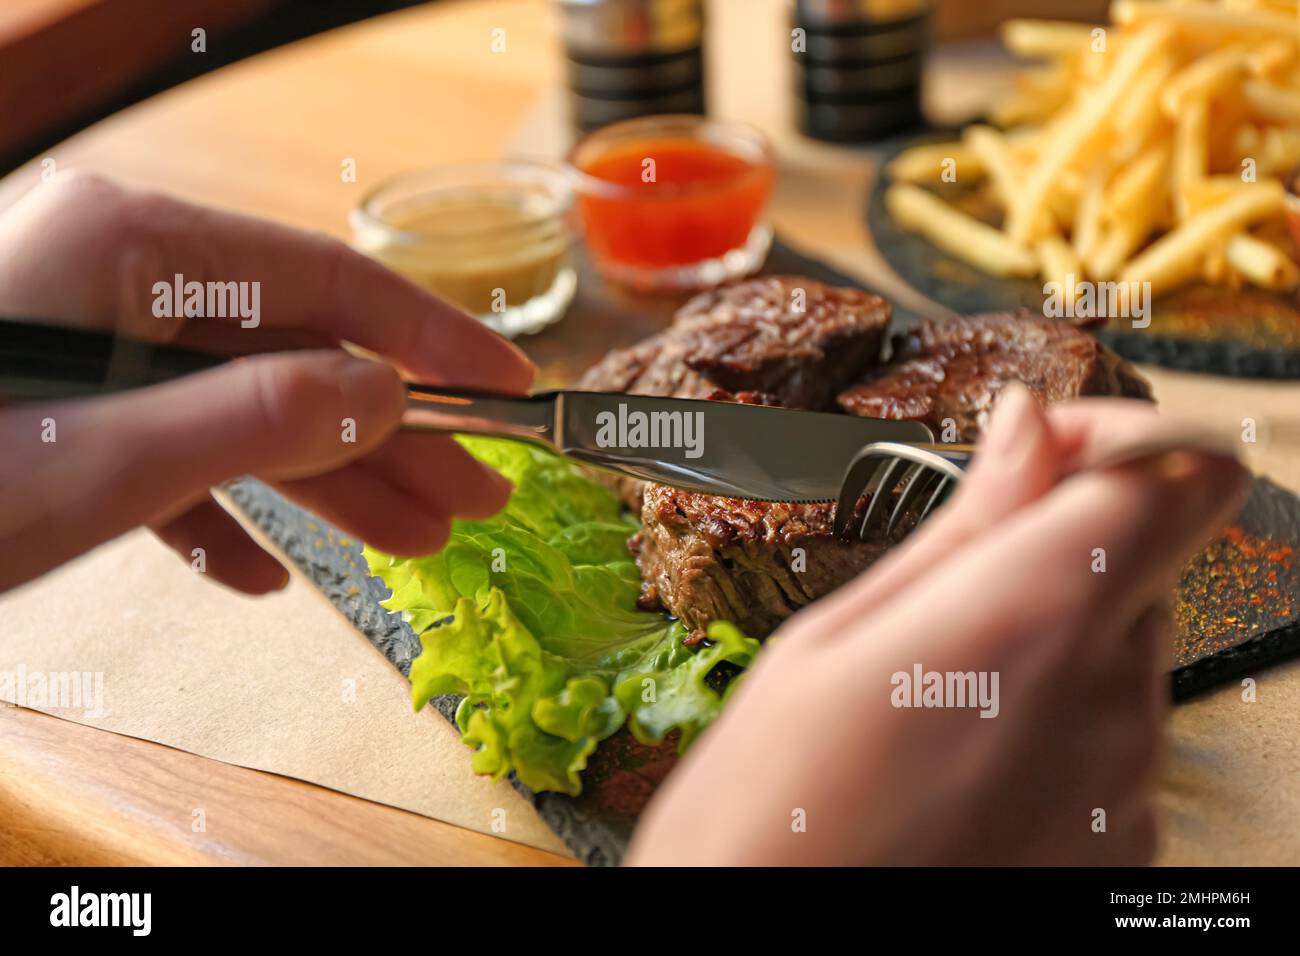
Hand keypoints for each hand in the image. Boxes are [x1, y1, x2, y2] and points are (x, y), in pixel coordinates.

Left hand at [0, 174, 534, 593]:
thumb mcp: (109, 465)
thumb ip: (260, 419)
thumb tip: (386, 393)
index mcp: (133, 250)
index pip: (326, 282)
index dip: (429, 339)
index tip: (507, 385)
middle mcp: (123, 279)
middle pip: (300, 352)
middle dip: (392, 436)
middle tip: (478, 496)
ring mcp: (98, 343)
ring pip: (249, 406)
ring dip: (329, 482)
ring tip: (413, 541)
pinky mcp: (73, 408)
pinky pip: (176, 451)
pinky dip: (223, 515)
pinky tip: (259, 573)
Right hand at [627, 387, 1248, 864]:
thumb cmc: (761, 813)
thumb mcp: (835, 637)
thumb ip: (966, 525)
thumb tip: (1029, 426)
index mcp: (1033, 619)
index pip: (1182, 474)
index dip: (1124, 439)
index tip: (1048, 451)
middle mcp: (1111, 703)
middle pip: (1143, 563)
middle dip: (1059, 553)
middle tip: (945, 597)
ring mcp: (1127, 790)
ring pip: (1123, 654)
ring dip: (1050, 646)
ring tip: (931, 700)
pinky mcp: (1124, 853)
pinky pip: (1113, 742)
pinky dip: (1054, 728)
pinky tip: (957, 763)